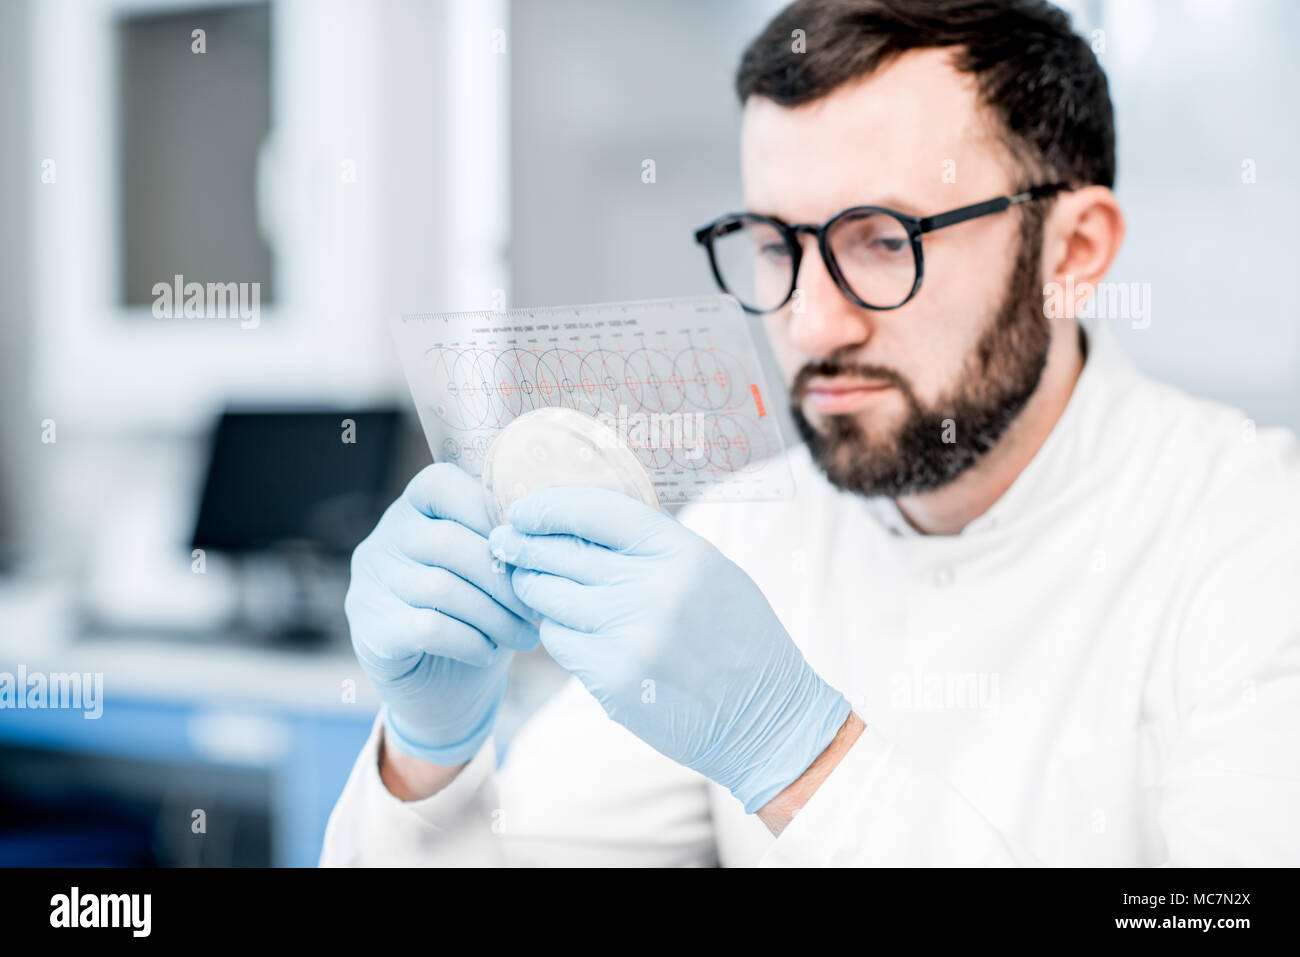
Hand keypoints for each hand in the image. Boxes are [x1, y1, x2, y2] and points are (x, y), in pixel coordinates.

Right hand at [346, 463, 538, 765]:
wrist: (444, 690)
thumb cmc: (479, 616)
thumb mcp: (489, 570)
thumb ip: (501, 543)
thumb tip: (539, 536)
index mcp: (411, 511)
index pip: (440, 485)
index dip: (487, 512)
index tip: (524, 550)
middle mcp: (382, 541)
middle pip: (446, 542)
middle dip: (501, 578)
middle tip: (534, 608)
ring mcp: (369, 586)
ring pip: (441, 588)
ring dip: (494, 616)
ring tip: (524, 635)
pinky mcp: (370, 631)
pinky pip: (428, 628)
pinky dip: (470, 641)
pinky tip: (488, 652)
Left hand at [487, 488, 850, 812]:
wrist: (765, 718)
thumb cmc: (738, 638)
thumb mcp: (710, 572)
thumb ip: (653, 546)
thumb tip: (580, 522)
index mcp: (682, 553)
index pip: (595, 511)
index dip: (548, 506)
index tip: (523, 509)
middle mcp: (654, 589)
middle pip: (561, 553)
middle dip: (524, 547)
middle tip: (505, 545)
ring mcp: (630, 636)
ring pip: (549, 597)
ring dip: (532, 589)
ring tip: (530, 585)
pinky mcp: (613, 679)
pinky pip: (559, 641)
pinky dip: (555, 630)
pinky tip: (565, 626)